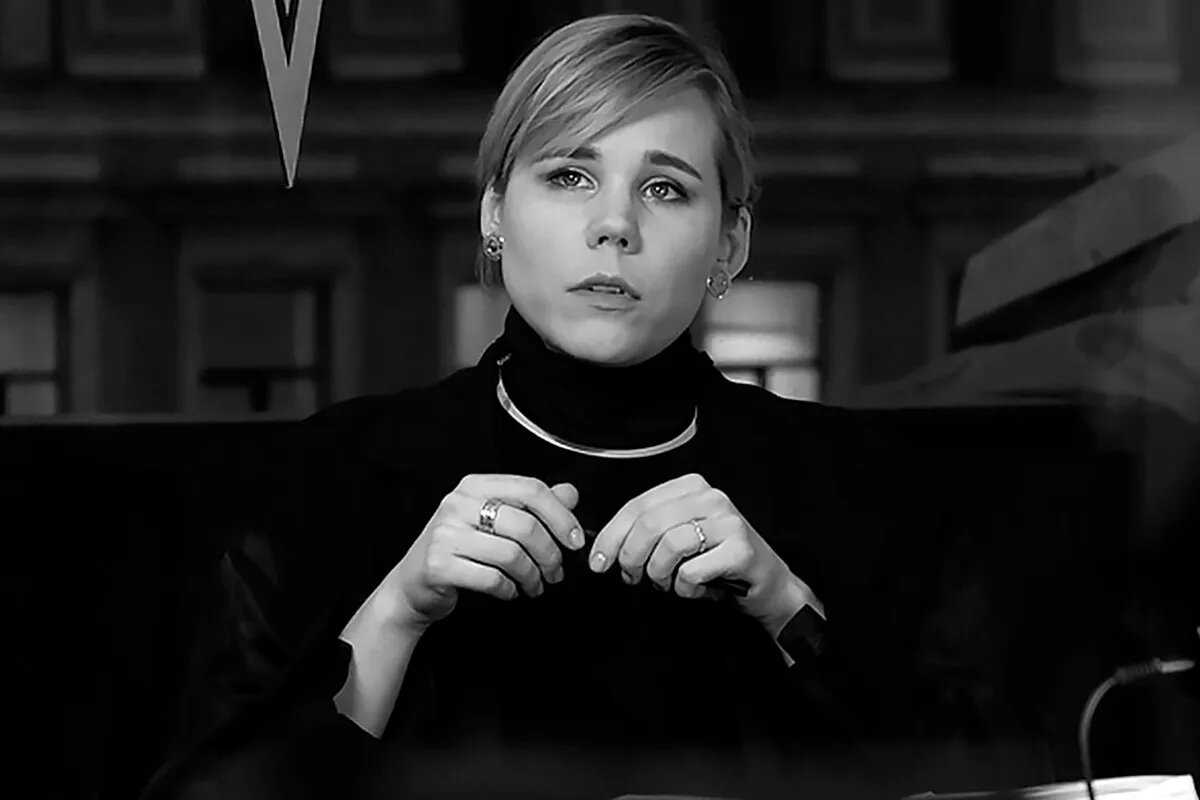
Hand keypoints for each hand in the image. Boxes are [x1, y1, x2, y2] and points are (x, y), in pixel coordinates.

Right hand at [376, 476, 583, 634]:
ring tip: (534, 585)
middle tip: (556, 571)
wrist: (412, 585)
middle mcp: (458, 504)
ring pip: (512, 554)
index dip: (561, 516)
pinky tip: (509, 591)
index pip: (531, 489)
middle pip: (526, 525)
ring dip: (532, 576)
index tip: (575, 539)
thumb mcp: (494, 520)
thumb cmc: (456, 550)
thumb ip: (533, 506)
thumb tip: (570, 494)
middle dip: (550, 554)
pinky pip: (492, 578)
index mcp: (475, 486)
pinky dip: (509, 590)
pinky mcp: (439, 565)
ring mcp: (446, 534)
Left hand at [588, 473, 817, 632]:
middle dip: (630, 556)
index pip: (638, 505)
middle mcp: (710, 497)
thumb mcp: (679, 537)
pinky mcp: (740, 549)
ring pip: (668, 546)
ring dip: (659, 575)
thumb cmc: (717, 562)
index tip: (599, 561)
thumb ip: (647, 532)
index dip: (612, 535)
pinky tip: (695, 589)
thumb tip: (605, 547)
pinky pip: (691, 572)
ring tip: (668, 584)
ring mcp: (728, 521)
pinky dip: (684, 589)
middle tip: (630, 577)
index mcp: (691, 487)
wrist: (765, 584)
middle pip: (649, 524)